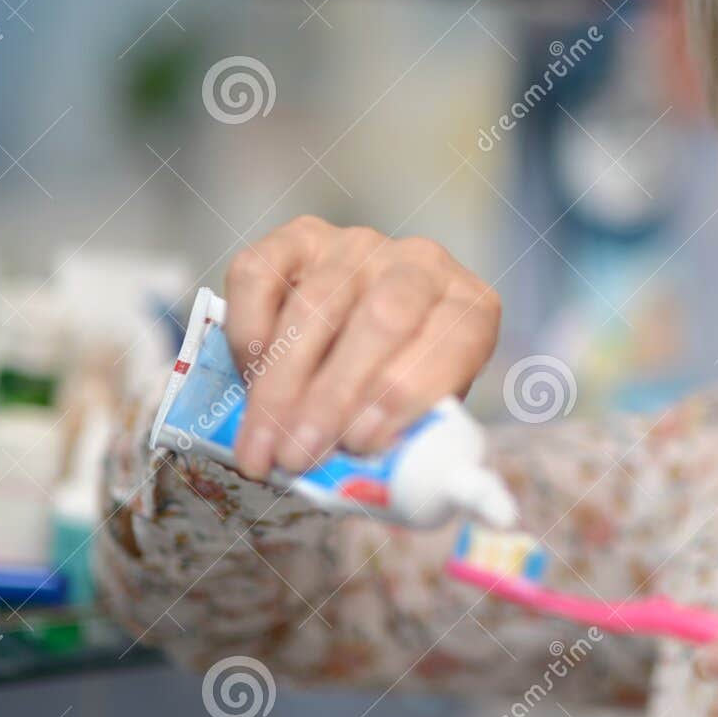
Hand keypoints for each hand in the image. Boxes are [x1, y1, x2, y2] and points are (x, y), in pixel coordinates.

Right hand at [223, 216, 500, 478]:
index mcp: (470, 307)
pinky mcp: (298, 238)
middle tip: (297, 455)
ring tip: (261, 447)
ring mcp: (357, 246)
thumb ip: (408, 442)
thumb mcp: (421, 417)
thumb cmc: (396, 388)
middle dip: (333, 396)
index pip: (454, 340)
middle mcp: (420, 264)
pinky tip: (248, 380)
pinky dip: (249, 332)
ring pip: (316, 305)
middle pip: (382, 319)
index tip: (362, 444)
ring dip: (281, 385)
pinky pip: (262, 275)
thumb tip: (368, 478)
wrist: (356, 338)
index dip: (409, 392)